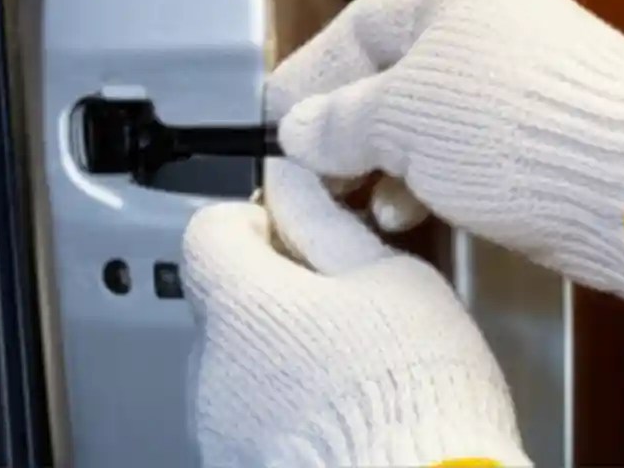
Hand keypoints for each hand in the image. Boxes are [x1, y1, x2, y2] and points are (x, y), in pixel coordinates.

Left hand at [182, 202, 529, 466]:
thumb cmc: (415, 392)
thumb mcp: (393, 278)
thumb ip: (326, 223)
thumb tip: (292, 182)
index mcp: (242, 302)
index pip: (208, 229)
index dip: (258, 220)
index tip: (301, 234)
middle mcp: (213, 365)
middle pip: (226, 298)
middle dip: (278, 293)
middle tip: (349, 305)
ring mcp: (220, 426)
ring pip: (240, 360)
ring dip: (283, 353)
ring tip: (355, 369)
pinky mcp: (238, 464)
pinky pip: (252, 416)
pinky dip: (288, 407)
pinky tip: (345, 414)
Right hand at [270, 0, 623, 318]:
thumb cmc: (516, 132)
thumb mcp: (400, 121)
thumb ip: (338, 122)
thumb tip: (301, 130)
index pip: (360, 27)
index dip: (311, 75)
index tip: (279, 117)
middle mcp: (498, 26)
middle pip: (396, 75)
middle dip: (349, 129)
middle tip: (315, 169)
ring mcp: (527, 80)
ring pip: (432, 119)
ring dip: (388, 163)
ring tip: (366, 200)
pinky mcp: (548, 133)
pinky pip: (469, 150)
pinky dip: (432, 178)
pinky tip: (414, 209)